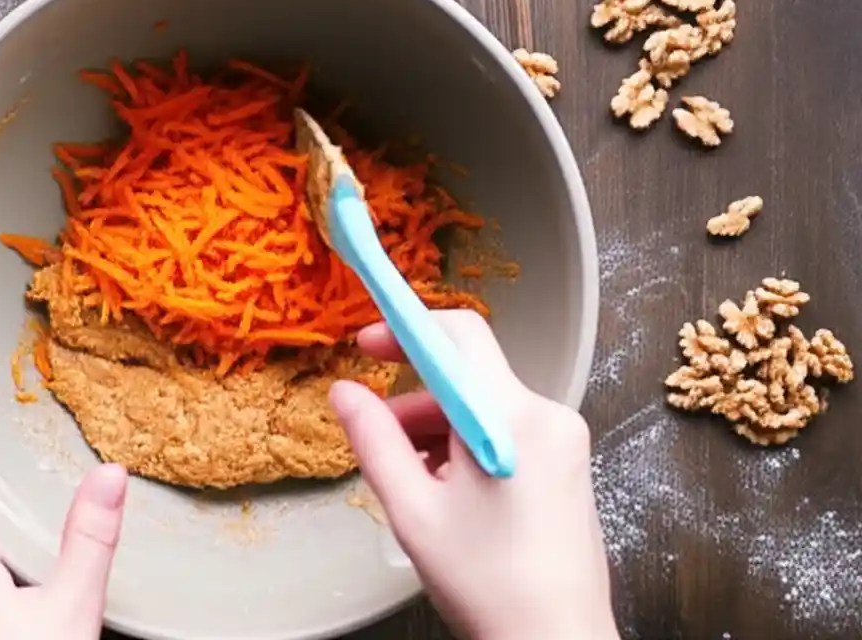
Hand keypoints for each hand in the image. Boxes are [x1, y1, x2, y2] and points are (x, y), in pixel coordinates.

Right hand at [333, 311, 616, 639]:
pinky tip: (444, 492)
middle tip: (376, 434)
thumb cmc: (489, 584)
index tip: (367, 340)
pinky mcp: (566, 465)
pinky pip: (505, 431)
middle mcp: (547, 417)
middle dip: (415, 398)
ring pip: (483, 407)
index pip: (458, 336)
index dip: (406, 328)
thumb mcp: (413, 511)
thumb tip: (345, 392)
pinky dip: (465, 447)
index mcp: (512, 418)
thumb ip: (375, 441)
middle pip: (467, 377)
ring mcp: (562, 441)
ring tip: (409, 481)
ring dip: (436, 428)